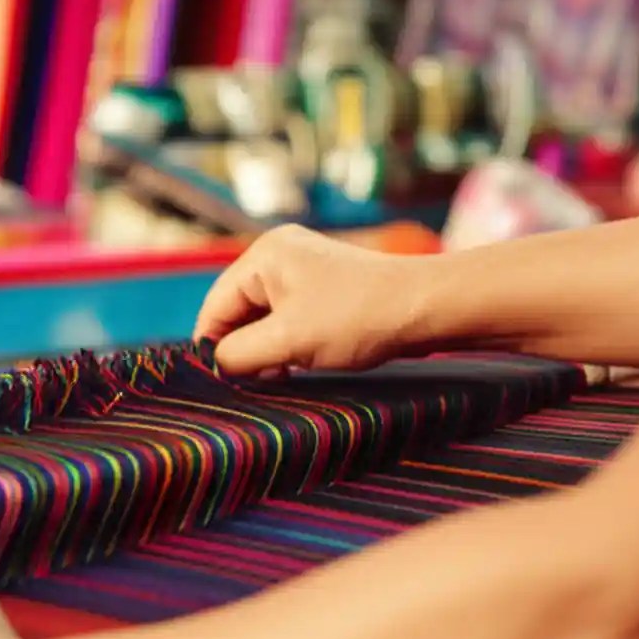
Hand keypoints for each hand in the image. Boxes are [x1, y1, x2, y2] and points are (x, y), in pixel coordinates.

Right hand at [193, 225, 431, 374]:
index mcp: (264, 256)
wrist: (426, 307)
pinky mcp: (325, 286)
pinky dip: (288, 342)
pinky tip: (298, 365)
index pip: (216, 307)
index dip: (212, 348)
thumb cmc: (358, 318)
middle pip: (238, 311)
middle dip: (244, 349)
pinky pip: (289, 317)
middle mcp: (279, 254)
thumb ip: (240, 354)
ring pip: (265, 318)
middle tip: (254, 384)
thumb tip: (217, 364)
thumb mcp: (288, 341)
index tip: (220, 385)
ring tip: (281, 375)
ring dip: (267, 349)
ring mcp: (304, 268)